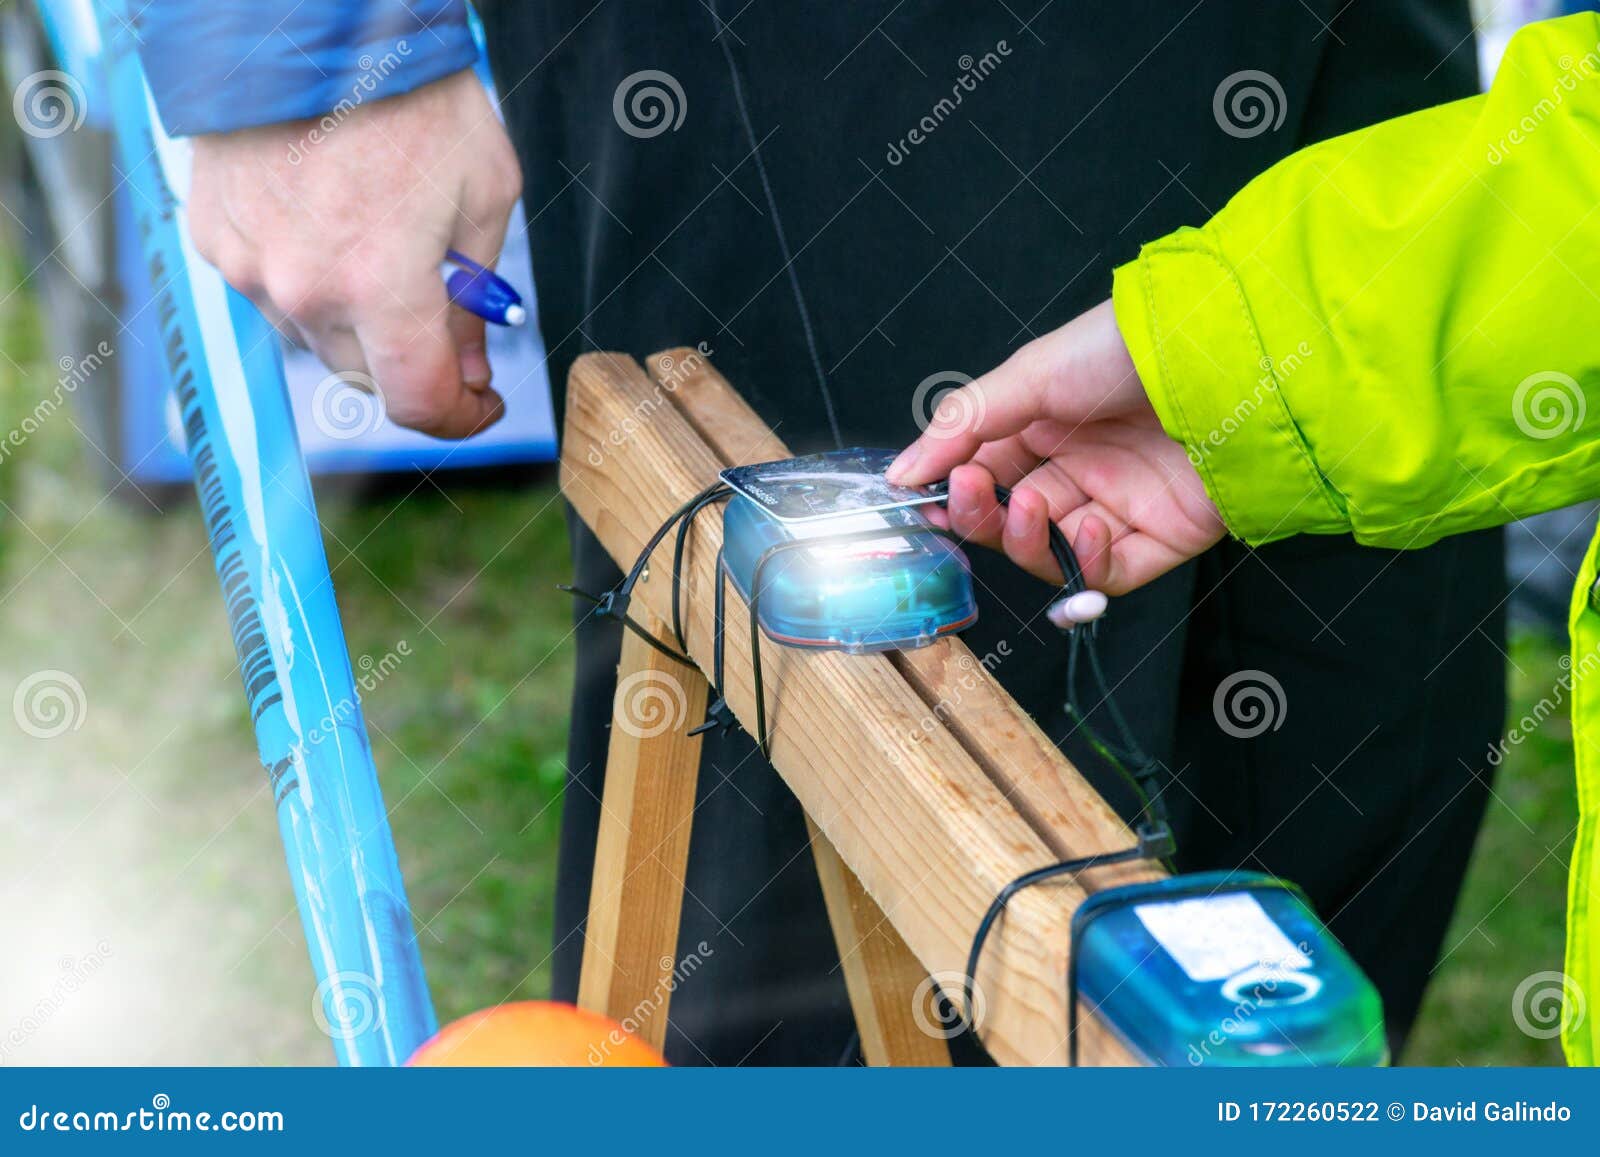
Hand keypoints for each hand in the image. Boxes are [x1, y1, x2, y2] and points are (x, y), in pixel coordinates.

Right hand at [187, 69, 521, 437]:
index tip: (480, 402)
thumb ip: (475, 298)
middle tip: (449, 320)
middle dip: (414, 361)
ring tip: (386, 250)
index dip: (459, 416)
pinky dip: (309, 282)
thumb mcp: (484, 194)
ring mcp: (250, 268)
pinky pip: (272, 293)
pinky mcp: (215, 239)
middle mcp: (305, 291)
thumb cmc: (410, 93)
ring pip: (318, 340)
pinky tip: (334, 228)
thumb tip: (470, 364)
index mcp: (380, 285)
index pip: (417, 401)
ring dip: (359, 324)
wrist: (310, 20)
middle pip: (369, 378)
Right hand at [887, 299, 1223, 594]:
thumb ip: (961, 427)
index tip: (924, 497)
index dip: (954, 494)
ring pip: (1052, 555)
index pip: (984, 477)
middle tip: (971, 494)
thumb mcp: (1028, 375)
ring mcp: (1120, 506)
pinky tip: (1086, 530)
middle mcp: (1081, 468)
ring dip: (1028, 541)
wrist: (1218, 357)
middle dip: (983, 517)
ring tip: (1030, 506)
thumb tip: (902, 474)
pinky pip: (1108, 576)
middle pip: (1012, 522)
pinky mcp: (1162, 538)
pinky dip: (1085, 568)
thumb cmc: (1123, 349)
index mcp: (1046, 427)